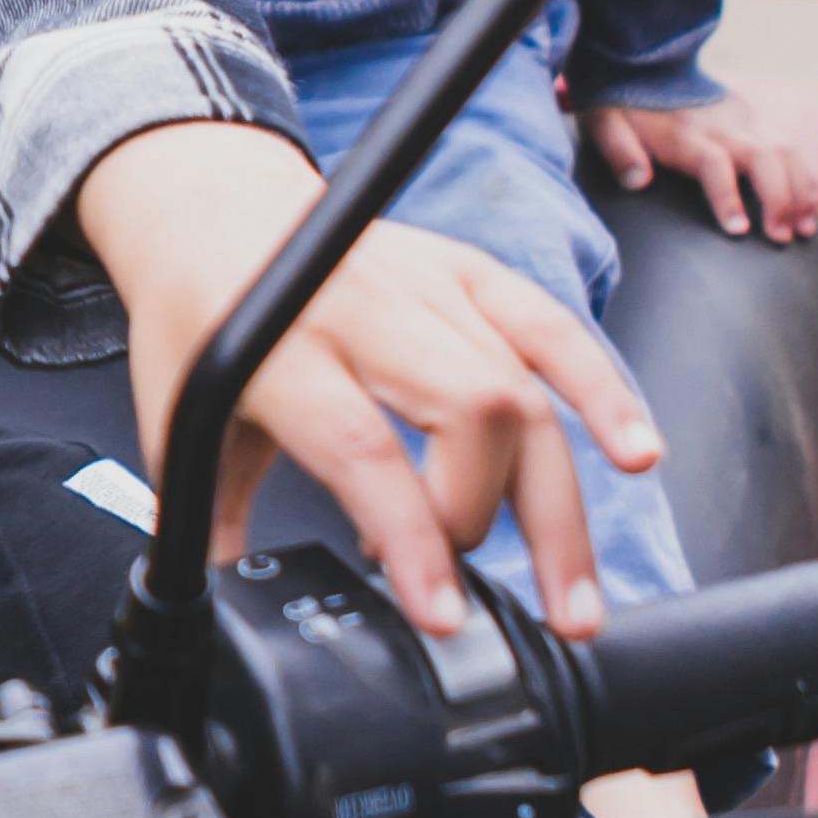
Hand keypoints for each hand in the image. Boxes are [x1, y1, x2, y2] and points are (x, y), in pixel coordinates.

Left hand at [81, 115, 664, 637]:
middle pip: (473, 411)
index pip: (367, 448)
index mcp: (281, 348)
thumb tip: (224, 609)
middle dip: (490, 520)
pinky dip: (603, 394)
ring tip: (575, 602)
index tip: (443, 614)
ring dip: (560, 506)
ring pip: (522, 389)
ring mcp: (428, 285)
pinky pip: (554, 329)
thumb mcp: (181, 419)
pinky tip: (637, 457)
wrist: (213, 202)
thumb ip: (205, 517)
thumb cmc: (199, 317)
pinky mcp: (470, 272)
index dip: (416, 537)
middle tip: (480, 600)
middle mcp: (366, 310)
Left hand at [583, 80, 817, 243]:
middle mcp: (724, 125)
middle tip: (781, 238)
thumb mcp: (606, 123)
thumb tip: (637, 181)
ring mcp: (746, 120)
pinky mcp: (758, 120)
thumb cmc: (623, 105)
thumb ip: (619, 151)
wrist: (647, 61)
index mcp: (686, 132)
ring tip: (802, 231)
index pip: (715, 163)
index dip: (728, 196)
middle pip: (764, 157)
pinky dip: (807, 180)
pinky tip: (810, 213)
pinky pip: (793, 150)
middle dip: (779, 198)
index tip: (738, 230)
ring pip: (788, 152)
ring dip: (800, 191)